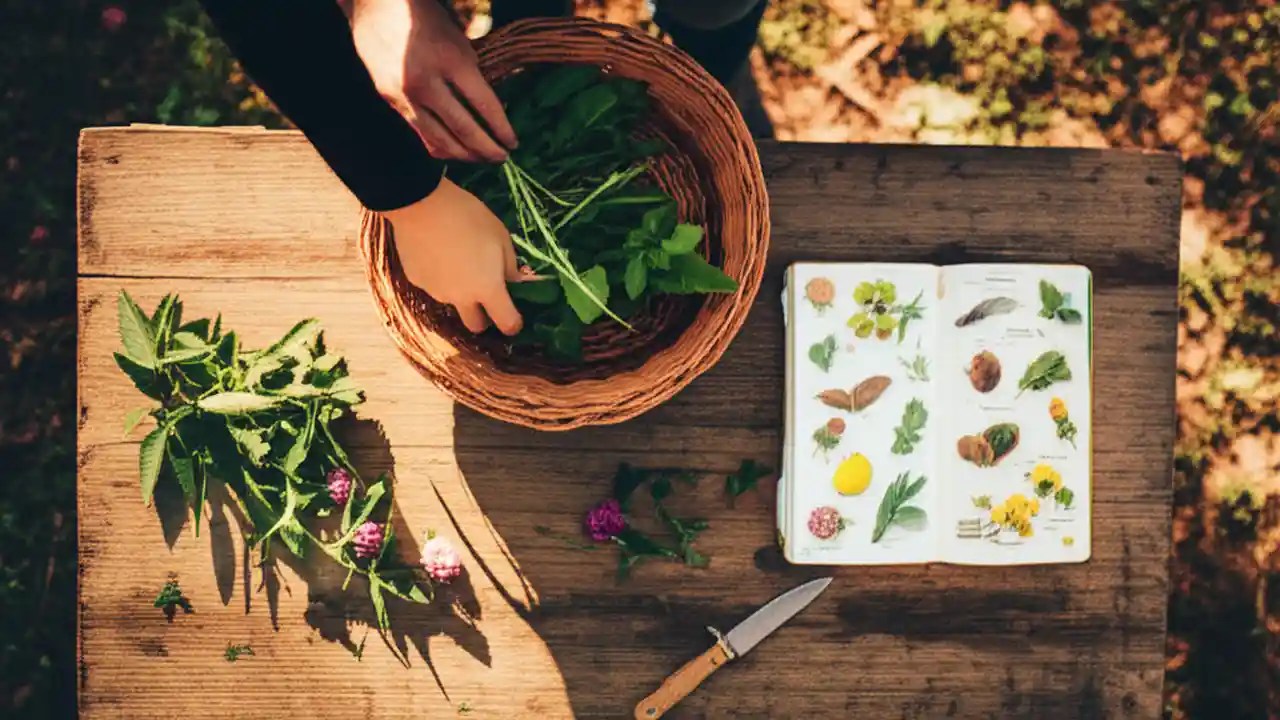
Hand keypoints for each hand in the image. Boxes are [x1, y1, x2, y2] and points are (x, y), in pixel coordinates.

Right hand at [349, 0, 517, 161]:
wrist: (374, 8)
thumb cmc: (425, 19)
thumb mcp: (458, 41)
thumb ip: (473, 76)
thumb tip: (492, 113)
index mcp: (450, 61)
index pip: (484, 106)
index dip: (502, 129)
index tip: (513, 143)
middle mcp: (426, 83)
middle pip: (464, 131)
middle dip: (487, 150)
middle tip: (502, 158)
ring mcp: (405, 96)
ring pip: (440, 142)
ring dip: (465, 156)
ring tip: (481, 159)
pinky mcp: (391, 103)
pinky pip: (421, 135)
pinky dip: (442, 148)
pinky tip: (456, 151)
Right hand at [383, 177, 523, 334]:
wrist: (420, 204)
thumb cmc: (468, 216)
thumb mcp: (500, 235)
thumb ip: (510, 264)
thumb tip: (513, 280)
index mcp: (487, 288)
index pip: (506, 322)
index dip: (513, 324)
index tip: (515, 318)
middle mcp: (461, 298)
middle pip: (475, 325)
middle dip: (484, 318)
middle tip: (485, 295)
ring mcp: (436, 292)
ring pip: (453, 302)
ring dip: (459, 292)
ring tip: (456, 260)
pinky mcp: (417, 281)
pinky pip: (433, 286)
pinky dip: (439, 277)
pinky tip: (437, 253)